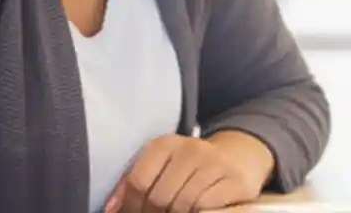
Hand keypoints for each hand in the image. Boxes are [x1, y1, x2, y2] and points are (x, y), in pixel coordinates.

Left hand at [104, 130, 275, 212]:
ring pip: (182, 205)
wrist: (240, 158)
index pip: (138, 181)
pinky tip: (198, 209)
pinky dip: (199, 212)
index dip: (131, 206)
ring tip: (177, 211)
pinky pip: (205, 207)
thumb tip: (110, 209)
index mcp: (166, 144)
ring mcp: (215, 164)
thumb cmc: (191, 169)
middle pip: (159, 197)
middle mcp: (191, 149)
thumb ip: (134, 185)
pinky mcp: (235, 181)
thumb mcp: (163, 167)